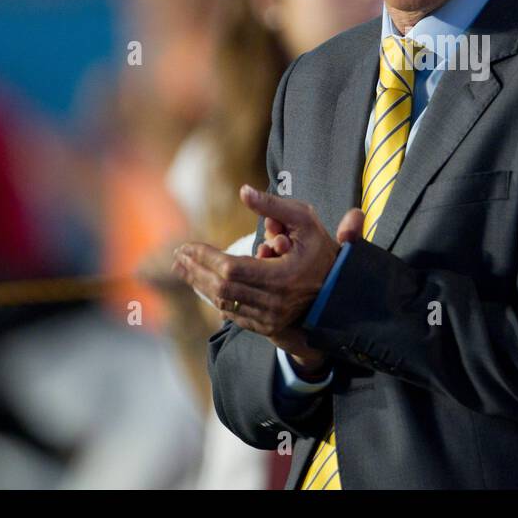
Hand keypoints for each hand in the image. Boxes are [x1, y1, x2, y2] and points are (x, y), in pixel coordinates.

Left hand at [171, 186, 365, 369]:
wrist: (339, 292)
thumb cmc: (320, 250)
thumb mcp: (305, 220)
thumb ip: (273, 206)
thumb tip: (243, 191)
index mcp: (282, 277)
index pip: (231, 269)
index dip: (205, 257)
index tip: (187, 245)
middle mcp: (273, 303)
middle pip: (221, 288)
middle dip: (195, 271)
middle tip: (178, 256)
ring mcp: (269, 319)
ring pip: (222, 304)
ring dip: (199, 285)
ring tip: (183, 268)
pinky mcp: (265, 327)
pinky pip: (231, 314)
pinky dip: (214, 298)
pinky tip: (202, 284)